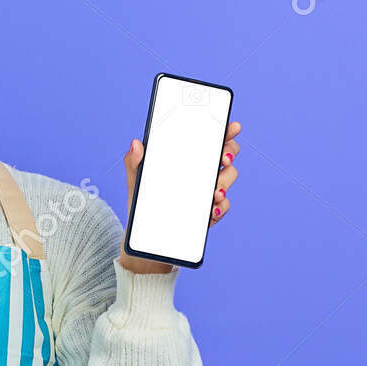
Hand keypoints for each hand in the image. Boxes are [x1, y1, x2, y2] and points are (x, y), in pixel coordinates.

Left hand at [118, 120, 241, 272]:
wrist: (145, 238)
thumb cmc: (142, 202)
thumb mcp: (135, 180)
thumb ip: (134, 161)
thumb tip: (136, 143)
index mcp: (187, 158)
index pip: (210, 138)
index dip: (225, 130)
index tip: (232, 126)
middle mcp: (202, 172)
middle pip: (227, 154)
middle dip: (230, 152)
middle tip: (223, 158)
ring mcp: (208, 191)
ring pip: (229, 177)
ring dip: (225, 180)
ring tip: (215, 189)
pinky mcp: (210, 212)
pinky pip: (223, 206)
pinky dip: (220, 206)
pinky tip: (212, 208)